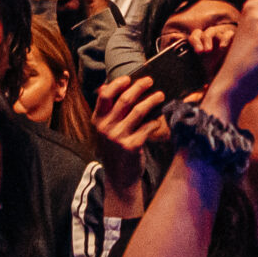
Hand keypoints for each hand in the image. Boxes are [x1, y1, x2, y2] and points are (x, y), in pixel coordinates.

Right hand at [89, 73, 166, 197]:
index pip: (104, 95)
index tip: (129, 78)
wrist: (119, 178)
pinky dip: (155, 121)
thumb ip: (109, 112)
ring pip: (138, 111)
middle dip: (139, 87)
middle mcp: (105, 127)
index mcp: (97, 120)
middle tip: (150, 81)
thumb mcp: (105, 131)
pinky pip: (147, 127)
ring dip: (152, 100)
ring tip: (160, 95)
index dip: (117, 83)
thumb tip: (118, 86)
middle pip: (124, 99)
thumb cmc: (115, 149)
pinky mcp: (131, 146)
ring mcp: (117, 137)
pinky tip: (158, 119)